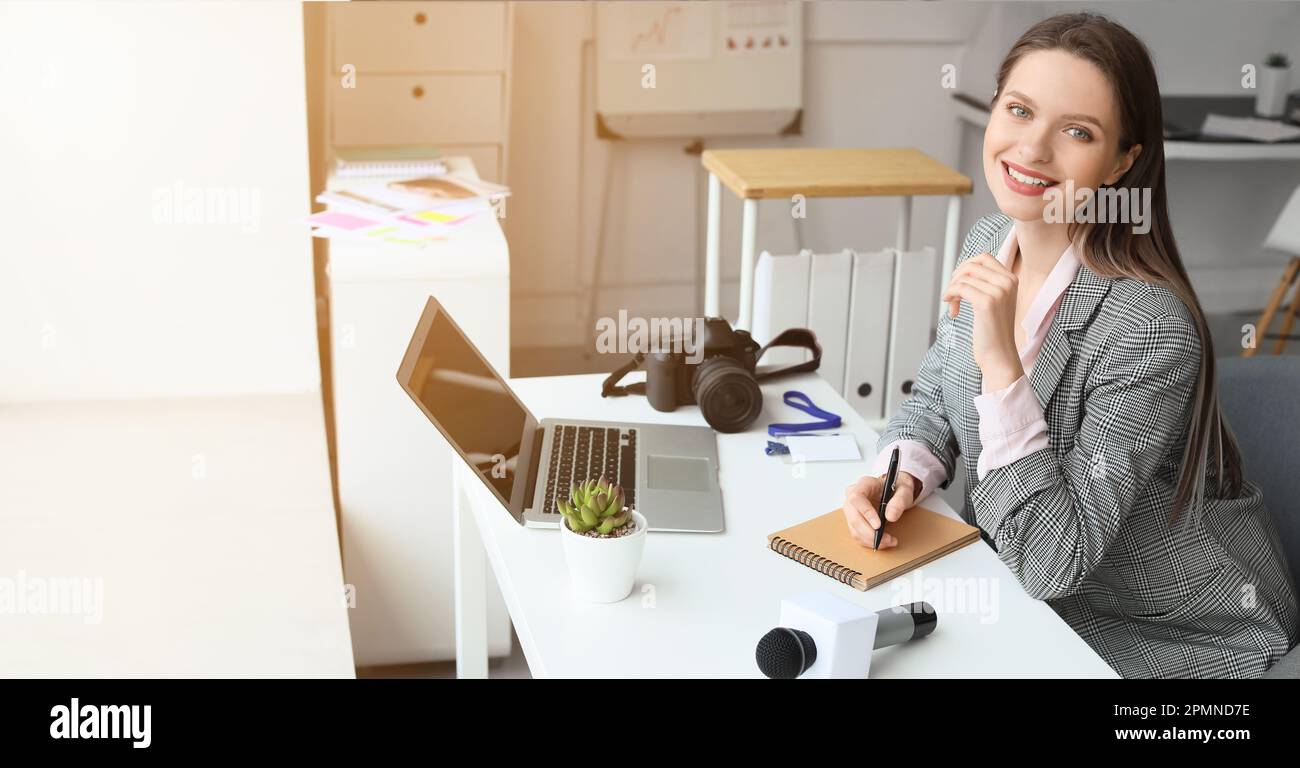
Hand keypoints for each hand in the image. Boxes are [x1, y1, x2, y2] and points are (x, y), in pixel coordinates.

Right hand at [842, 471, 921, 548]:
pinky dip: (870, 542)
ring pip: (855, 529)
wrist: (895, 492)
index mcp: (864, 484)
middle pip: (854, 518)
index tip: (878, 525)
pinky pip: (857, 535)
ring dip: (871, 540)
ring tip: (889, 541)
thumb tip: (890, 516)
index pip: (856, 498)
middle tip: (887, 539)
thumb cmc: (897, 489)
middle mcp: (853, 496)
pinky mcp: (854, 521)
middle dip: (870, 533)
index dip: (866, 513)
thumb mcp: (904, 491)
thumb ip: (899, 501)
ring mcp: (851, 509)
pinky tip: (883, 541)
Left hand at [941, 253, 1023, 390]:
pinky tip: (953, 311)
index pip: (984, 258)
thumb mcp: (994, 301)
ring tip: (952, 305)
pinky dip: (951, 296)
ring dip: (952, 290)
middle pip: (972, 265)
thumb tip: (962, 269)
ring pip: (963, 277)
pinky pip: (960, 288)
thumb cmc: (993, 331)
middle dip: (956, 277)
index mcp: (1011, 279)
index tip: (959, 283)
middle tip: (952, 294)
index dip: (965, 267)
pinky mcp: (987, 302)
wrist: (999, 355)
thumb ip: (985, 284)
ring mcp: (999, 291)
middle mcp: (1008, 282)